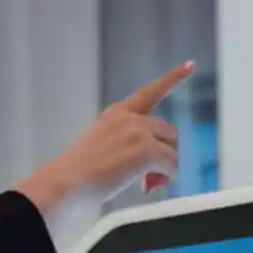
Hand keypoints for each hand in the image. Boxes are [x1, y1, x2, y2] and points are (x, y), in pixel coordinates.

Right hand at [15, 60, 193, 219]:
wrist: (61, 186)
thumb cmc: (73, 177)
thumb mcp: (98, 150)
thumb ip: (124, 146)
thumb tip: (153, 167)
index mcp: (115, 115)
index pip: (150, 93)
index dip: (173, 77)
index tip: (190, 64)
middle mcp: (128, 118)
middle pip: (168, 132)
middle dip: (163, 154)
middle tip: (146, 179)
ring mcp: (138, 132)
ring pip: (172, 150)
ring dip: (164, 169)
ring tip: (144, 185)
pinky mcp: (147, 151)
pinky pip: (172, 166)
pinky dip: (164, 180)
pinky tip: (145, 188)